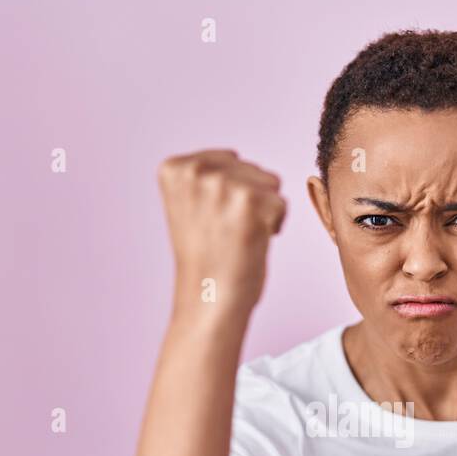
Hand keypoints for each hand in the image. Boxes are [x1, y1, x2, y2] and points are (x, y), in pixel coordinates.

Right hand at [157, 149, 286, 314]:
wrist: (209, 298)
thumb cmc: (206, 258)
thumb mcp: (190, 205)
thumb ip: (205, 176)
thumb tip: (235, 157)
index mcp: (175, 168)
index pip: (228, 159)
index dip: (229, 192)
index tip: (212, 220)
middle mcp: (195, 170)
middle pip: (252, 168)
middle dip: (249, 199)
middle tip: (227, 232)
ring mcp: (222, 184)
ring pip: (270, 183)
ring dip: (263, 210)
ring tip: (239, 236)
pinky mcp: (250, 201)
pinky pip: (281, 203)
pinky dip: (274, 225)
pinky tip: (252, 242)